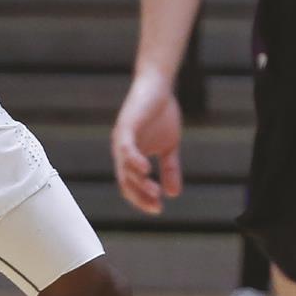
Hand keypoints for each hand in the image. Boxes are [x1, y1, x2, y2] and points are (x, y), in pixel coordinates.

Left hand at [111, 72, 183, 214]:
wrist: (159, 86)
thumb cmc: (161, 114)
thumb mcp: (169, 146)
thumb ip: (170, 169)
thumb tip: (174, 194)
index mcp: (130, 158)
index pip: (131, 186)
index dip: (142, 200)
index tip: (158, 209)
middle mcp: (121, 152)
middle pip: (125, 182)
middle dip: (140, 197)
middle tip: (156, 207)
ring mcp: (121, 140)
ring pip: (124, 169)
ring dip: (139, 184)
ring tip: (154, 193)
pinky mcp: (125, 127)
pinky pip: (126, 148)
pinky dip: (134, 161)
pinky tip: (146, 170)